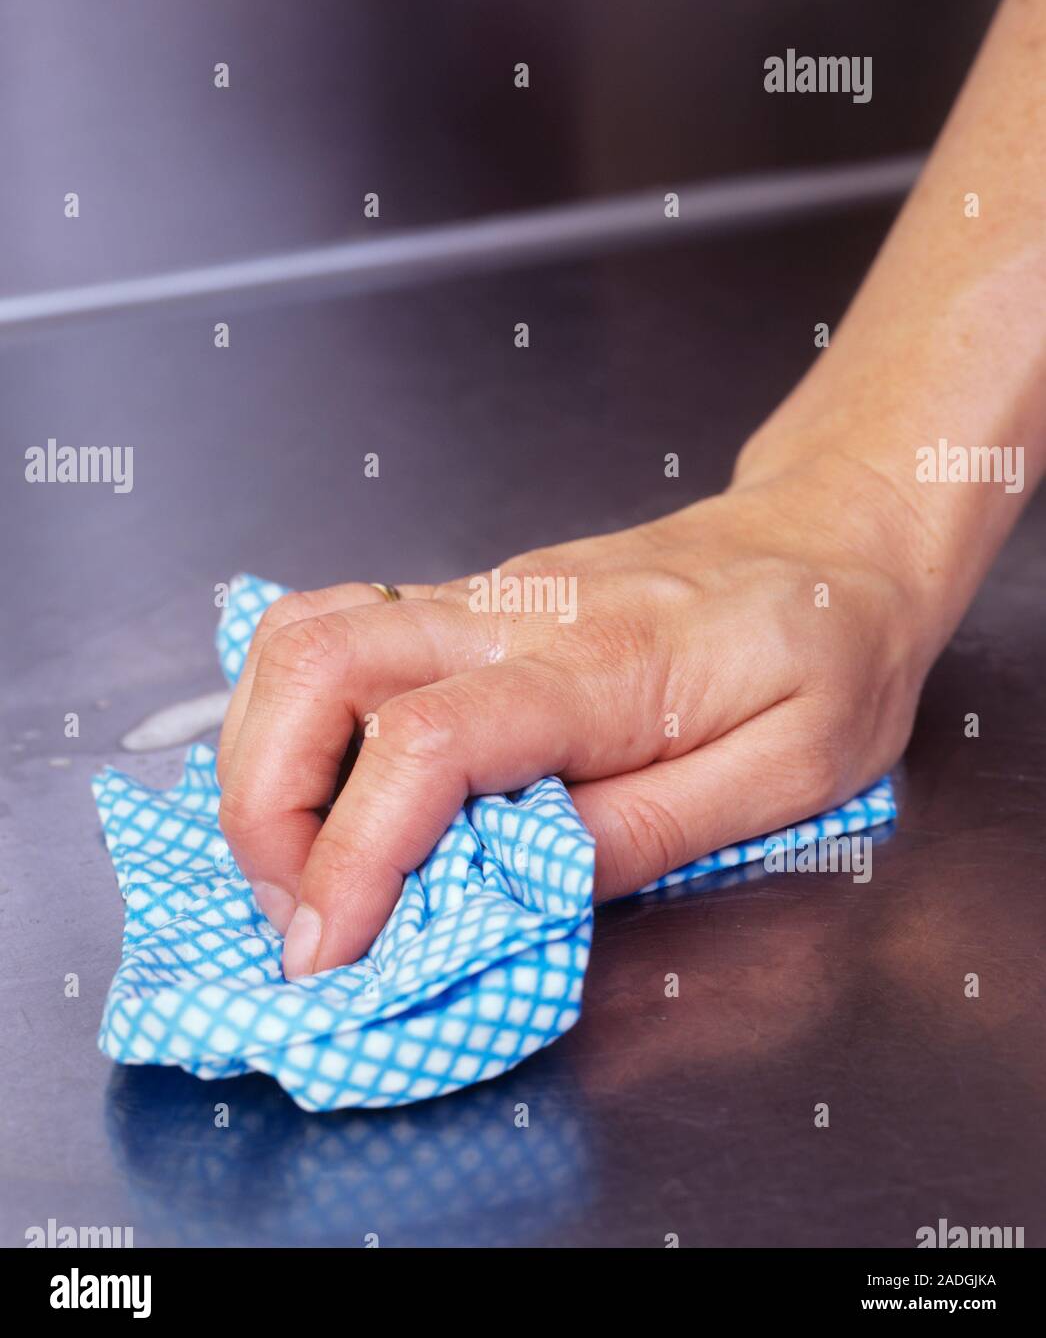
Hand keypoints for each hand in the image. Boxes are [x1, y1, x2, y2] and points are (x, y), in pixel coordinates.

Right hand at [216, 454, 935, 979]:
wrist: (833, 538)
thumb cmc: (831, 654)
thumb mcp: (788, 776)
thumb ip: (644, 833)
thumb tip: (513, 886)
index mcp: (603, 668)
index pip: (426, 743)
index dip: (350, 855)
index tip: (328, 953)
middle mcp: (518, 615)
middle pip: (318, 659)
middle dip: (263, 801)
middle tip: (296, 911)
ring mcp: (486, 596)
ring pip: (306, 632)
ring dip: (262, 753)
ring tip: (296, 860)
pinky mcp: (475, 600)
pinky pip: (340, 630)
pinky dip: (293, 716)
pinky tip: (322, 784)